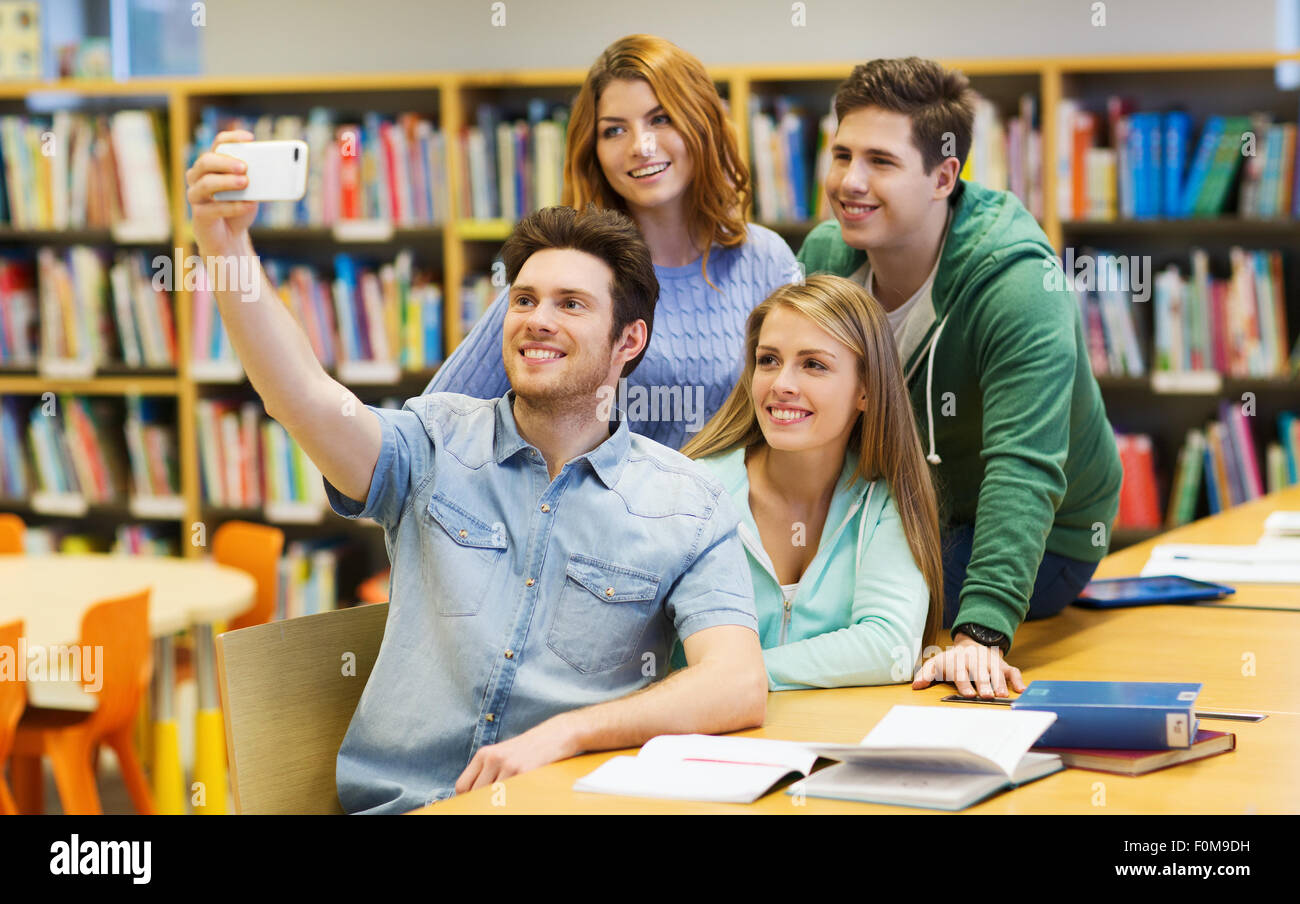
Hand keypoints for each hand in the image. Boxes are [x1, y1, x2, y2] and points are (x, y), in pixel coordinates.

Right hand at [184, 129, 258, 255]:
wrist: (230, 237)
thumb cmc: (239, 208)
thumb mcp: (251, 192)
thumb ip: (256, 180)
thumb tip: (271, 171)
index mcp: (212, 165)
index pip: (218, 144)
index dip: (232, 138)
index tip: (250, 139)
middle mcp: (198, 176)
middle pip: (207, 161)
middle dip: (226, 162)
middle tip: (245, 167)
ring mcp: (196, 195)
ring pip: (205, 183)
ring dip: (226, 182)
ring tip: (245, 183)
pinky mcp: (199, 215)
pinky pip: (213, 208)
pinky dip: (232, 206)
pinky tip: (248, 204)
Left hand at [453, 713, 582, 794]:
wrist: (555, 735)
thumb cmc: (529, 748)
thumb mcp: (502, 754)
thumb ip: (487, 771)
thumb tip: (473, 795)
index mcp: (484, 754)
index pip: (462, 785)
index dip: (467, 799)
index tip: (474, 804)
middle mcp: (493, 758)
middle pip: (475, 793)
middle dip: (482, 802)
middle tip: (494, 801)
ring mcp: (509, 765)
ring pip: (492, 797)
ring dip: (499, 802)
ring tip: (507, 799)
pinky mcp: (524, 772)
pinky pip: (511, 795)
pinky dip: (512, 800)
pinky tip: (518, 796)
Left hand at [911, 632, 1025, 698]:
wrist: (970, 644)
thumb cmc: (952, 660)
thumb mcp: (936, 664)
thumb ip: (926, 673)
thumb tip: (916, 685)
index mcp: (959, 661)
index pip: (961, 672)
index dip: (964, 683)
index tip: (968, 694)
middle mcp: (976, 660)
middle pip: (980, 673)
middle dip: (983, 684)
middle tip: (986, 696)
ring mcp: (991, 662)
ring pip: (997, 672)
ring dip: (1000, 683)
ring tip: (1002, 695)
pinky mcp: (1003, 665)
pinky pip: (1013, 671)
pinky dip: (1018, 680)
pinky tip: (1021, 690)